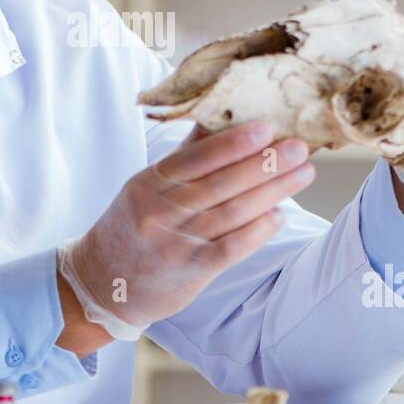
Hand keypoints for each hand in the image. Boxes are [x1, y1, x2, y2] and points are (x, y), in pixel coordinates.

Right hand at [57, 121, 315, 338]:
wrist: (101, 284)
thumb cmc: (130, 225)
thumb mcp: (143, 186)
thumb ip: (180, 157)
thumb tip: (216, 119)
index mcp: (147, 184)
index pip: (194, 158)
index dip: (232, 143)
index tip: (267, 127)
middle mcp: (160, 212)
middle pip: (220, 184)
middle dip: (265, 164)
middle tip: (300, 147)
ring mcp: (176, 244)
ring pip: (232, 213)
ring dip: (273, 192)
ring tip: (303, 174)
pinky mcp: (191, 271)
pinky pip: (232, 247)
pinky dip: (259, 229)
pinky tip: (279, 214)